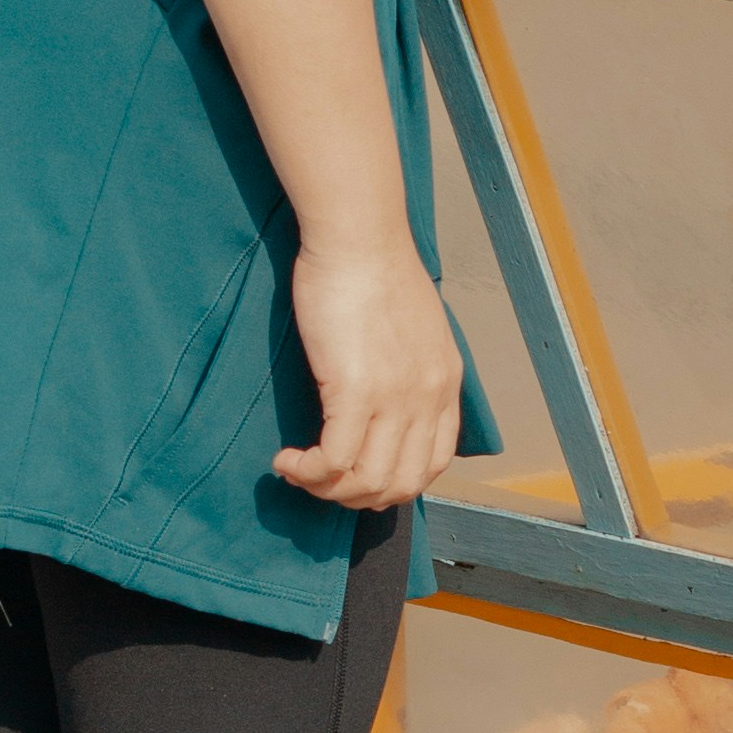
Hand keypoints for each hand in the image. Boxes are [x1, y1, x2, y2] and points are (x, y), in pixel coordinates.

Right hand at [277, 233, 461, 510]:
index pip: (433, 463)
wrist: (359, 235)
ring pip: (367, 482)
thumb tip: (385, 393)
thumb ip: (411, 365)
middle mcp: (428, 397)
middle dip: (356, 497)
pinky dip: (307, 472)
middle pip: (401, 485)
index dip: (391, 482)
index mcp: (445, 383)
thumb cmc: (374, 268)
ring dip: (327, 490)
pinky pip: (335, 460)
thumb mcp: (415, 325)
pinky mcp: (354, 390)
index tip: (354, 472)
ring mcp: (395, 398)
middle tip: (321, 480)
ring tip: (299, 471)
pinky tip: (287, 460)